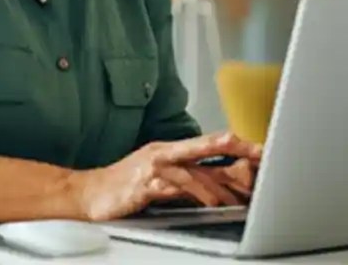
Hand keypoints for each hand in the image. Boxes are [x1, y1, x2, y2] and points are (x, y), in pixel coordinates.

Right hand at [70, 132, 261, 220]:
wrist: (88, 193)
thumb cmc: (127, 185)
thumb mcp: (164, 178)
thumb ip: (191, 180)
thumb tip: (222, 186)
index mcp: (172, 150)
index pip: (210, 144)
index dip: (237, 145)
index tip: (260, 149)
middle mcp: (166, 154)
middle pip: (207, 148)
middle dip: (236, 151)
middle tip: (260, 156)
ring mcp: (155, 168)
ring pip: (193, 171)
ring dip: (217, 185)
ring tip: (237, 197)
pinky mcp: (144, 185)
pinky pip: (173, 188)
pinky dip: (192, 195)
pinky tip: (206, 202)